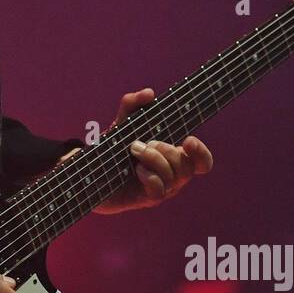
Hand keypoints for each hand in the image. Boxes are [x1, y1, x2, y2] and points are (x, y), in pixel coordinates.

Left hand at [54, 88, 213, 214]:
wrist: (92, 173)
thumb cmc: (115, 148)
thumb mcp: (122, 123)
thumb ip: (132, 105)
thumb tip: (149, 93)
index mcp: (173, 158)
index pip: (202, 162)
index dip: (201, 152)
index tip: (187, 140)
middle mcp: (172, 176)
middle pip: (186, 165)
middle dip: (164, 149)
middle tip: (143, 142)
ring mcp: (162, 189)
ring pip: (172, 177)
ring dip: (153, 159)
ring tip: (134, 151)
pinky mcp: (147, 199)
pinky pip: (159, 191)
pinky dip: (149, 177)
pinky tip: (136, 170)